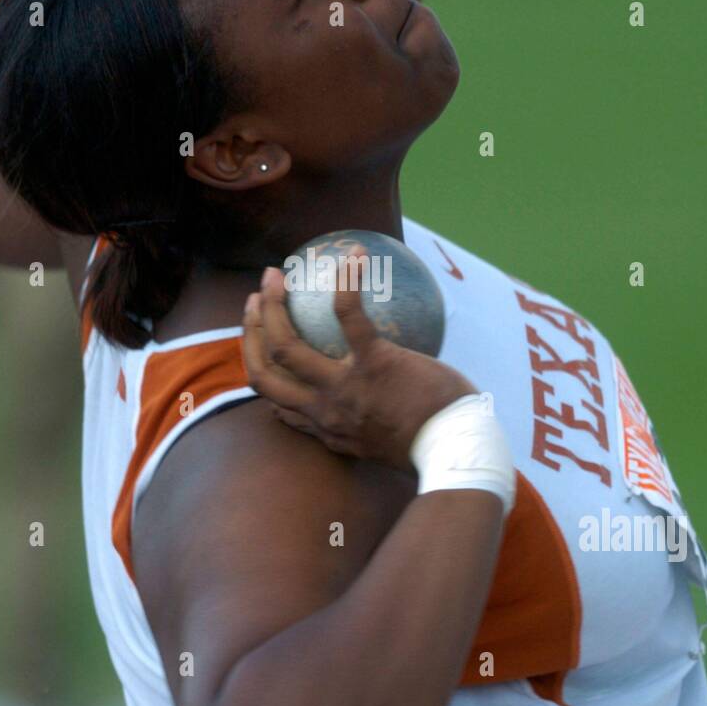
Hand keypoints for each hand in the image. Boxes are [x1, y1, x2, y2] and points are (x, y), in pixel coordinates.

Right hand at [242, 249, 474, 469]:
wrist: (455, 450)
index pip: (275, 401)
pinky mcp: (374, 362)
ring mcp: (344, 386)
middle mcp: (324, 410)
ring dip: (272, 306)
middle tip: (254, 301)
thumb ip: (361, 429)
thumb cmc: (428, 445)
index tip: (260, 345)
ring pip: (285, 345)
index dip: (260, 369)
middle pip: (263, 372)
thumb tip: (365, 407)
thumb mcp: (378, 447)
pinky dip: (347, 281)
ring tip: (274, 276)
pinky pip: (348, 315)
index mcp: (325, 427)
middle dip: (251, 334)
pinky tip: (354, 254)